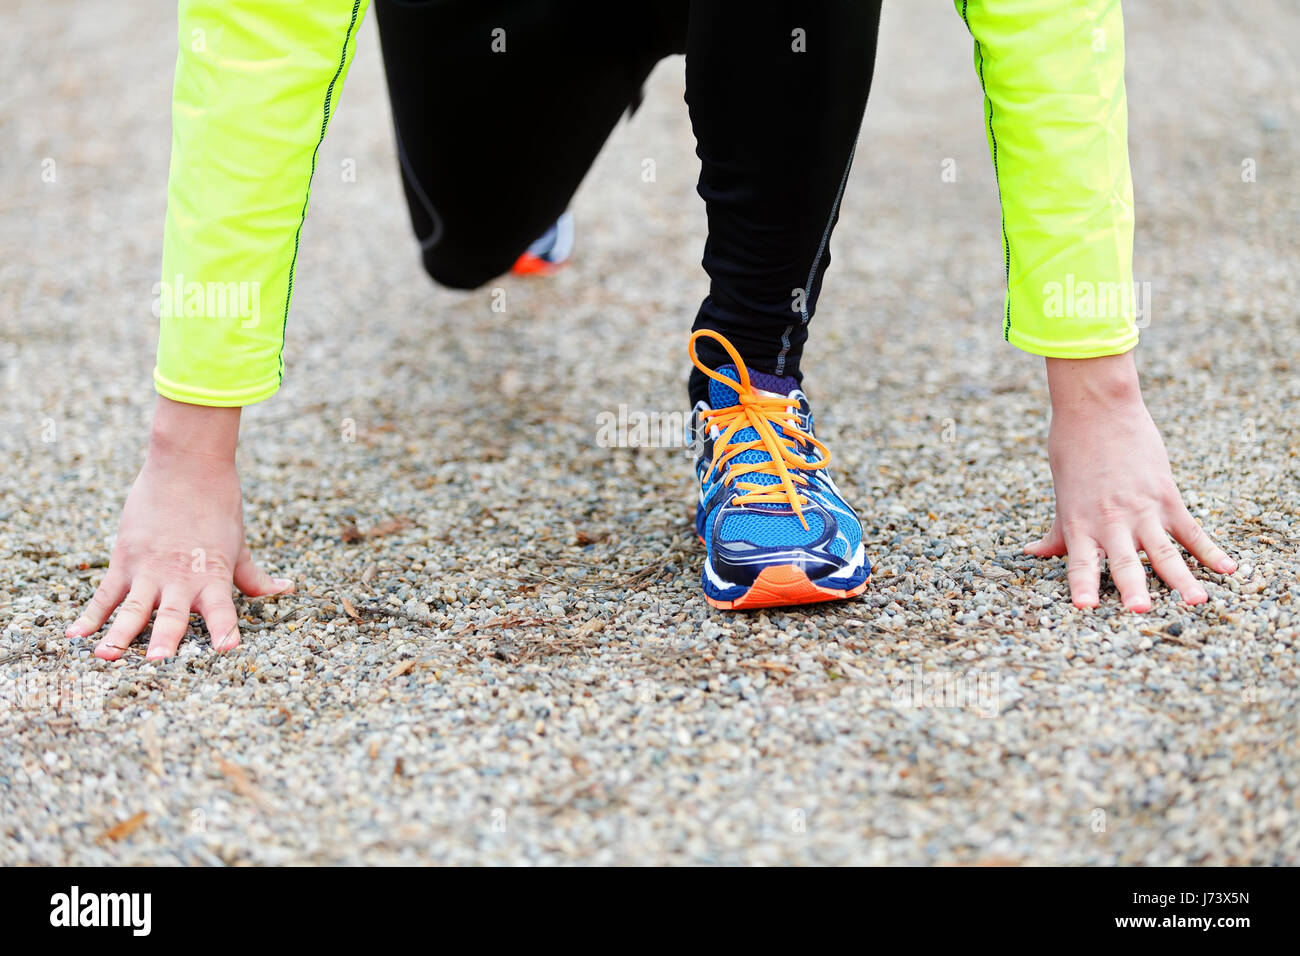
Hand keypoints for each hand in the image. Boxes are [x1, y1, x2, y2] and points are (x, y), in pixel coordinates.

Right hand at [65, 397, 291, 659]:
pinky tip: (75, 635)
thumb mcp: (238, 545)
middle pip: (172, 613)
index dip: (224, 628)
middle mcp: (181, 577)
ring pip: (132, 609)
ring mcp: (149, 570)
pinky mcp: (125, 559)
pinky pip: (105, 593)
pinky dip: (89, 615)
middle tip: (158, 661)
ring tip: (106, 656)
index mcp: (213, 575)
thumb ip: (253, 576)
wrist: (187, 466)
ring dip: (120, 633)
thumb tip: (285, 590)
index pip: (222, 609)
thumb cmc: (218, 506)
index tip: (227, 648)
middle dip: (165, 639)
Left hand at [1025, 352, 1235, 609]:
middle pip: (1123, 561)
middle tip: (1140, 611)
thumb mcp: (1063, 495)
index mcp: (1081, 523)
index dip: (1082, 585)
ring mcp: (1142, 509)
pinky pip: (1191, 530)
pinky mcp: (1166, 496)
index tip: (1085, 608)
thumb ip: (1058, 531)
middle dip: (1133, 587)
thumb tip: (1033, 553)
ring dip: (1181, 578)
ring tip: (1195, 601)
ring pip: (1164, 551)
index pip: (1080, 562)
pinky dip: (1210, 550)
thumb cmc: (1073, 452)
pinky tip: (1226, 569)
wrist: (1098, 410)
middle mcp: (1111, 521)